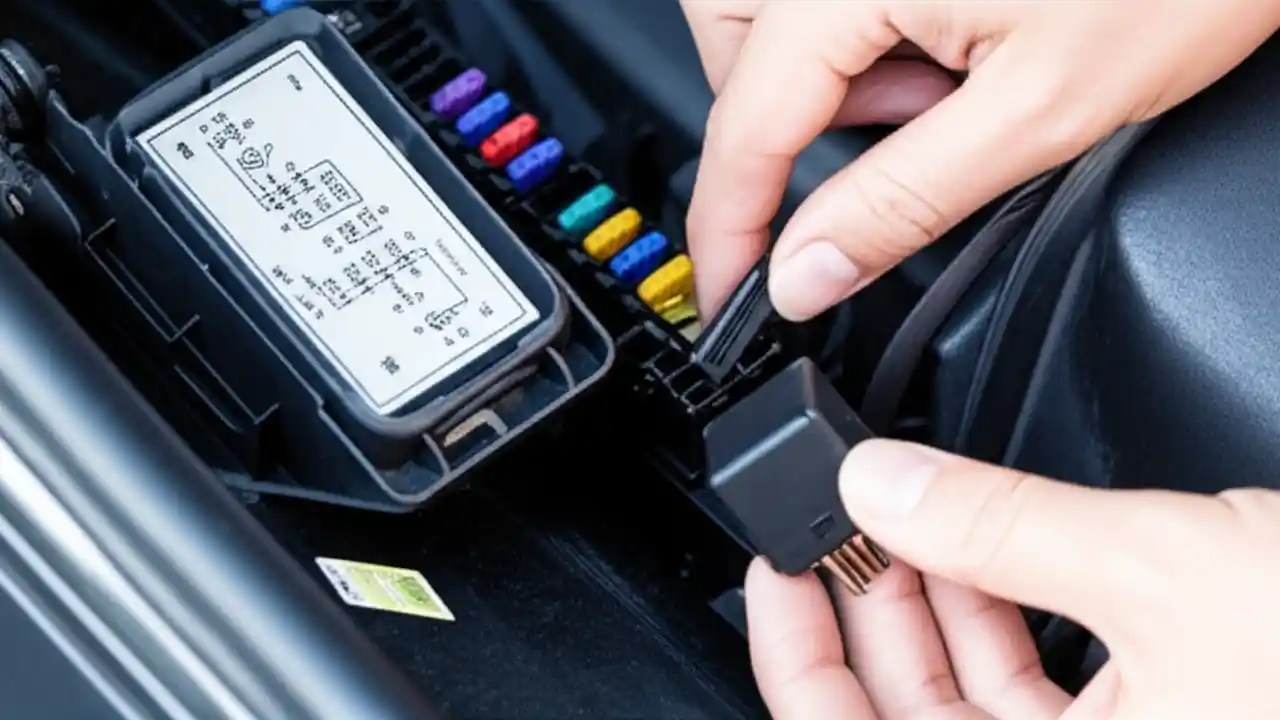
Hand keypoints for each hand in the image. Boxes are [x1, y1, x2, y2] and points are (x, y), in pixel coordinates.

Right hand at [681, 0, 1279, 317]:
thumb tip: (805, 272)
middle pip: (732, 55)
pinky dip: (864, 37)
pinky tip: (948, 42)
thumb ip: (900, 203)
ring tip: (944, 84)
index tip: (728, 291)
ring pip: (770, 23)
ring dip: (828, 79)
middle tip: (892, 141)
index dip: (730, 228)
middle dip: (785, 125)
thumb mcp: (1038, 114)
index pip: (746, 126)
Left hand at [746, 439, 1279, 718]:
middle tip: (840, 524)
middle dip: (870, 608)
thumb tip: (886, 484)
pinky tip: (990, 547)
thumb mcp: (1164, 573)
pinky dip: (1009, 610)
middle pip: (909, 713)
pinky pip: (1047, 685)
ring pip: (978, 695)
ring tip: (908, 517)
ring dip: (938, 600)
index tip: (775, 570)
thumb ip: (1003, 526)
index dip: (795, 656)